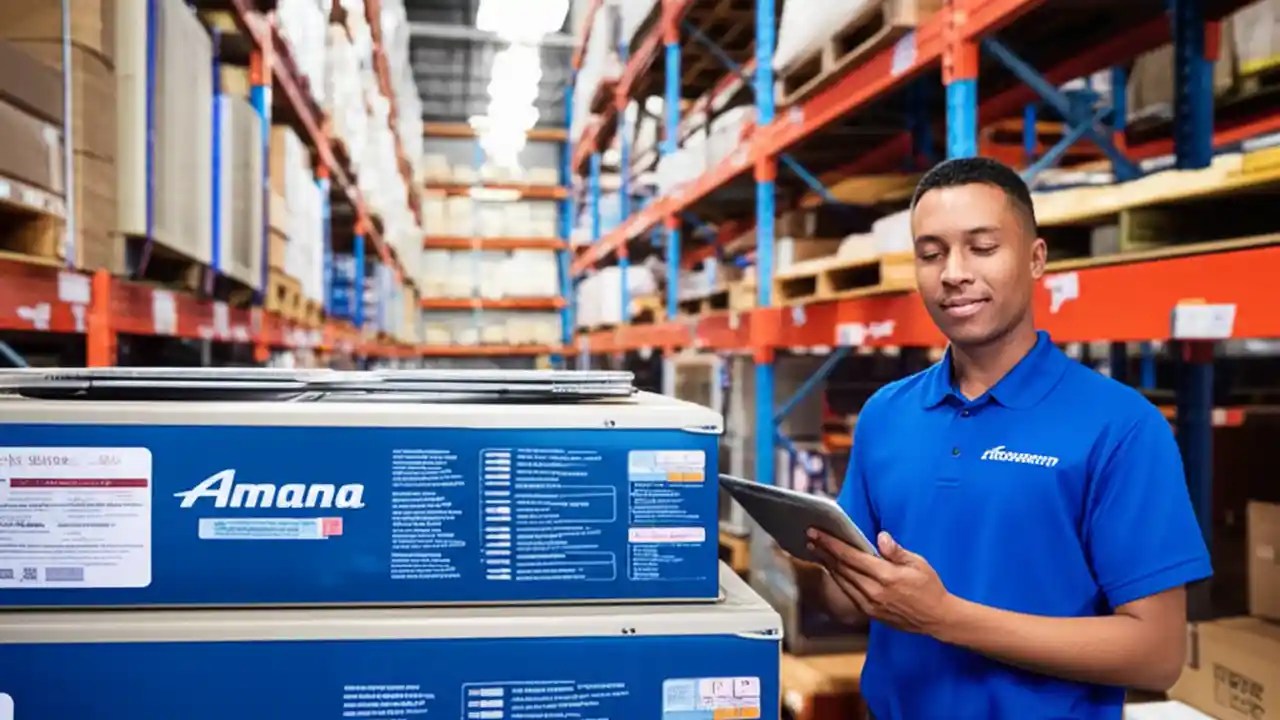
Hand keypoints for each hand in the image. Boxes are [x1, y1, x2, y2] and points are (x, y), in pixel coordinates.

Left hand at [806, 528, 956, 636]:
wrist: (937, 618)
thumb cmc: (930, 588)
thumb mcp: (918, 564)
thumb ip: (896, 551)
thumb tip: (881, 537)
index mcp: (885, 576)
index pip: (851, 556)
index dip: (831, 543)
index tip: (817, 533)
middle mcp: (873, 592)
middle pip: (841, 568)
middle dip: (824, 551)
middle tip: (810, 537)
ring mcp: (870, 604)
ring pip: (841, 581)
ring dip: (827, 564)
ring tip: (816, 550)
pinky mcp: (870, 612)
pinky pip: (848, 593)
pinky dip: (837, 579)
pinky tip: (832, 570)